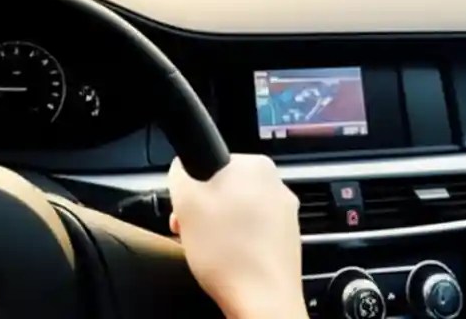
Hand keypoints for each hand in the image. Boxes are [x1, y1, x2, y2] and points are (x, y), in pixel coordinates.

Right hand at [168, 154, 306, 318]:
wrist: (263, 301)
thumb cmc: (228, 253)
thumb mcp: (186, 200)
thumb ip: (180, 172)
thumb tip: (183, 167)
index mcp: (256, 165)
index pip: (210, 163)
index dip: (191, 188)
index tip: (186, 209)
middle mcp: (277, 185)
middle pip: (224, 189)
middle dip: (204, 210)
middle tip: (192, 230)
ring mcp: (285, 214)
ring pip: (237, 213)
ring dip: (217, 228)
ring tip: (209, 249)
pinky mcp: (285, 241)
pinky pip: (251, 233)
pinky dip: (236, 244)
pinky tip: (227, 260)